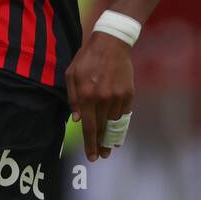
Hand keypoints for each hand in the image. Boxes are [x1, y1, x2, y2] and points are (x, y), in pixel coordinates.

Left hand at [65, 31, 134, 161]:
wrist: (112, 43)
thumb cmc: (87, 58)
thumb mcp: (71, 75)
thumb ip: (72, 98)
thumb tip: (76, 120)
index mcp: (86, 96)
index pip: (88, 127)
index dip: (90, 144)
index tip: (92, 156)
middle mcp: (103, 99)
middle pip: (102, 129)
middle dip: (101, 145)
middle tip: (100, 156)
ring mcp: (117, 97)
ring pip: (114, 123)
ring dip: (111, 136)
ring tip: (109, 146)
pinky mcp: (129, 94)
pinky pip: (124, 114)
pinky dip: (121, 124)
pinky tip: (118, 131)